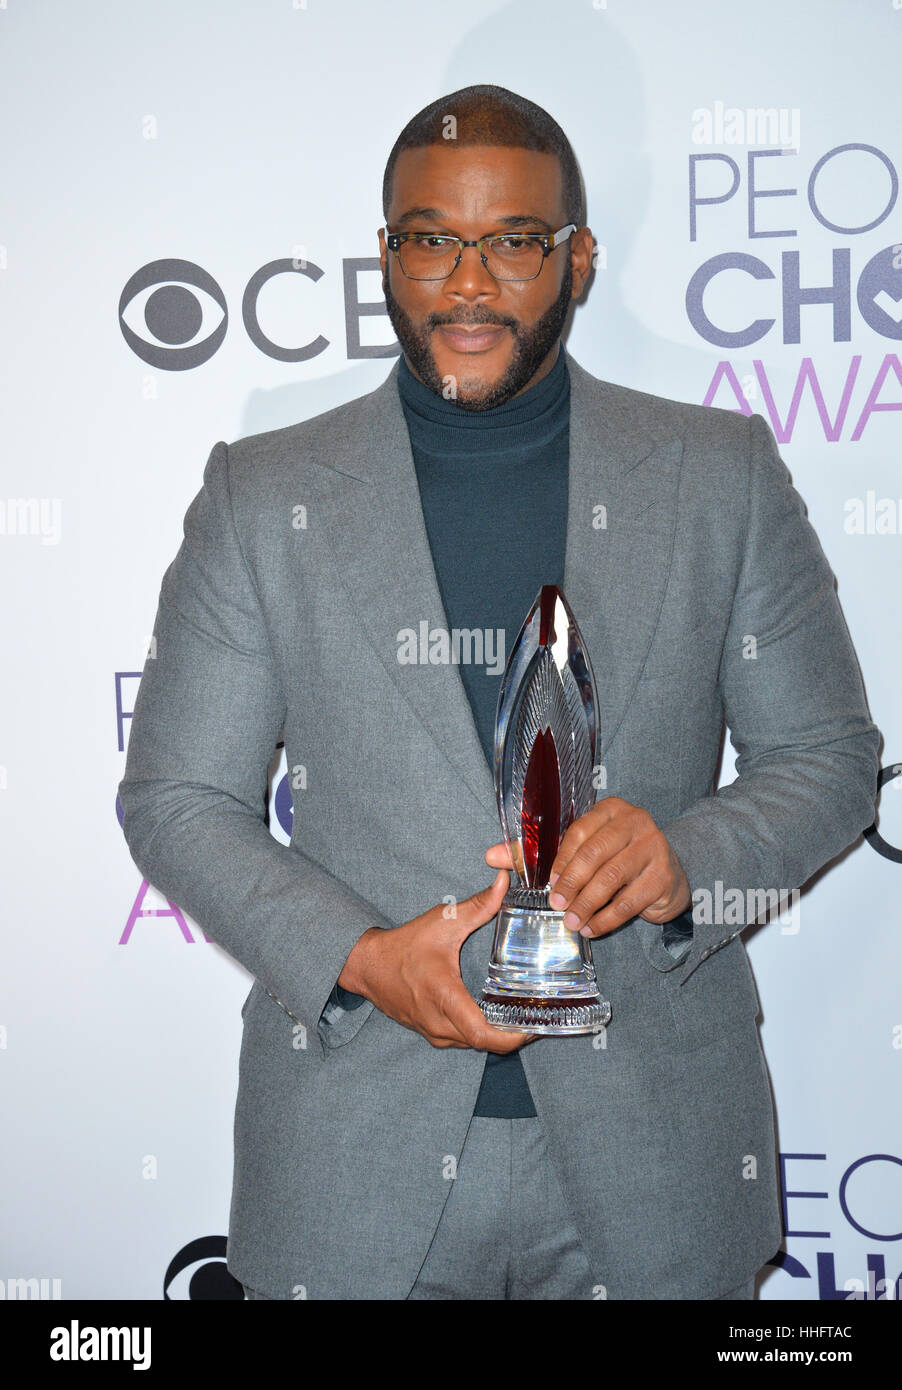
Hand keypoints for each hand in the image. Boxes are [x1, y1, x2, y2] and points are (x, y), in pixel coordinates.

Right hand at [338, 870, 537, 1051]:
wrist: (367, 966)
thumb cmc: (404, 945)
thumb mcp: (443, 921)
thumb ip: (478, 905)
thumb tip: (504, 883)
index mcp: (445, 996)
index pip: (483, 1035)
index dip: (513, 1037)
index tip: (534, 1026)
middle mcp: (439, 1021)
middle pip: (485, 1044)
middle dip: (513, 1035)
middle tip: (537, 1019)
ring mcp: (433, 1031)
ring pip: (473, 1045)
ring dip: (497, 1036)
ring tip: (521, 1016)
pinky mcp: (430, 1033)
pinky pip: (461, 1040)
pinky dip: (480, 1033)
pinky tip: (494, 1016)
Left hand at [484, 797, 690, 939]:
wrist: (667, 875)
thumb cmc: (615, 859)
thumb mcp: (580, 850)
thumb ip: (536, 852)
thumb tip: (490, 856)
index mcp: (610, 810)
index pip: (580, 831)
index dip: (561, 859)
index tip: (548, 883)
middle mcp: (635, 822)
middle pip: (596, 853)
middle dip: (572, 884)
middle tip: (555, 906)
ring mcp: (654, 847)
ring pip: (612, 878)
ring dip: (587, 904)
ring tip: (571, 922)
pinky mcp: (664, 877)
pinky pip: (629, 901)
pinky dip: (606, 919)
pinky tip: (591, 928)